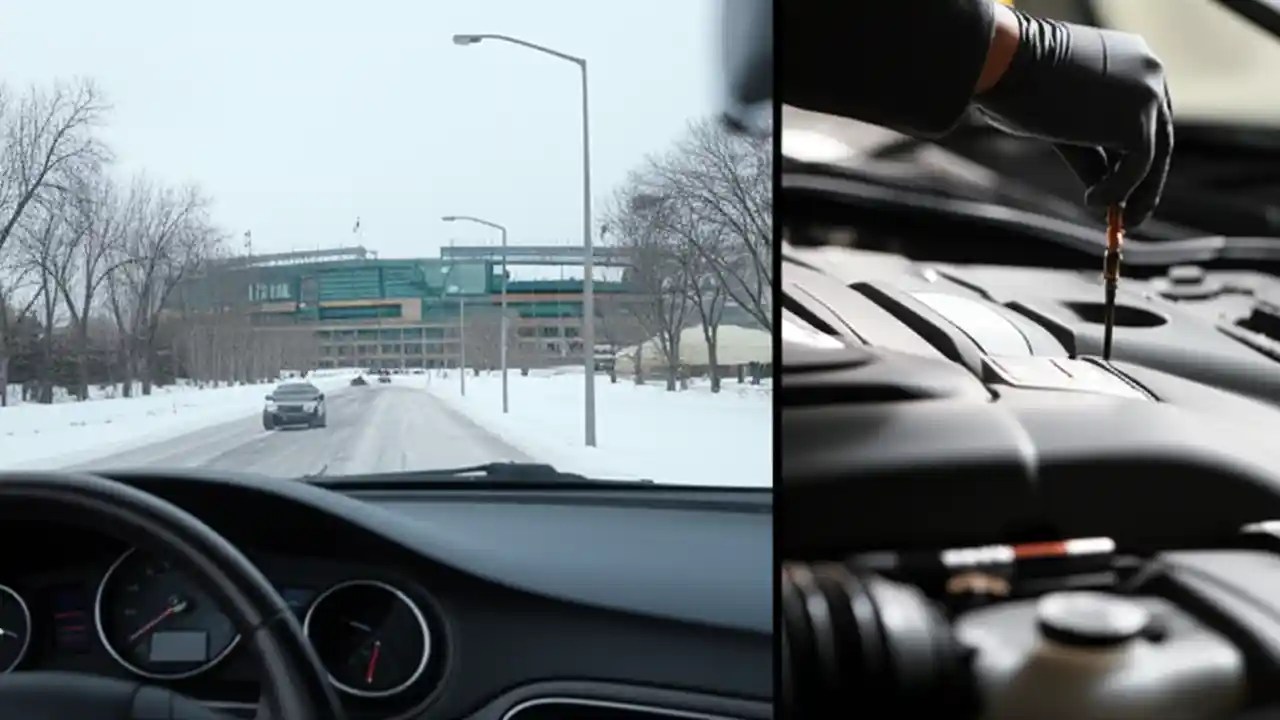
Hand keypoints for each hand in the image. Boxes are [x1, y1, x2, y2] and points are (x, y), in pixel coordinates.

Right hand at [973, 5, 1172, 227]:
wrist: (1008, 62)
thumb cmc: (1019, 82)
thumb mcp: (1062, 118)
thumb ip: (1091, 151)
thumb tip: (1107, 194)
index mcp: (1133, 61)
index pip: (1146, 115)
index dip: (1134, 152)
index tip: (1127, 183)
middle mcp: (1149, 74)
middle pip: (1159, 135)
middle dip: (1147, 181)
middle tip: (1132, 215)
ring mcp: (1147, 97)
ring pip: (1152, 155)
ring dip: (1136, 192)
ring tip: (1111, 216)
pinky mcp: (1137, 122)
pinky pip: (1137, 168)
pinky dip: (1116, 191)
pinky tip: (1092, 201)